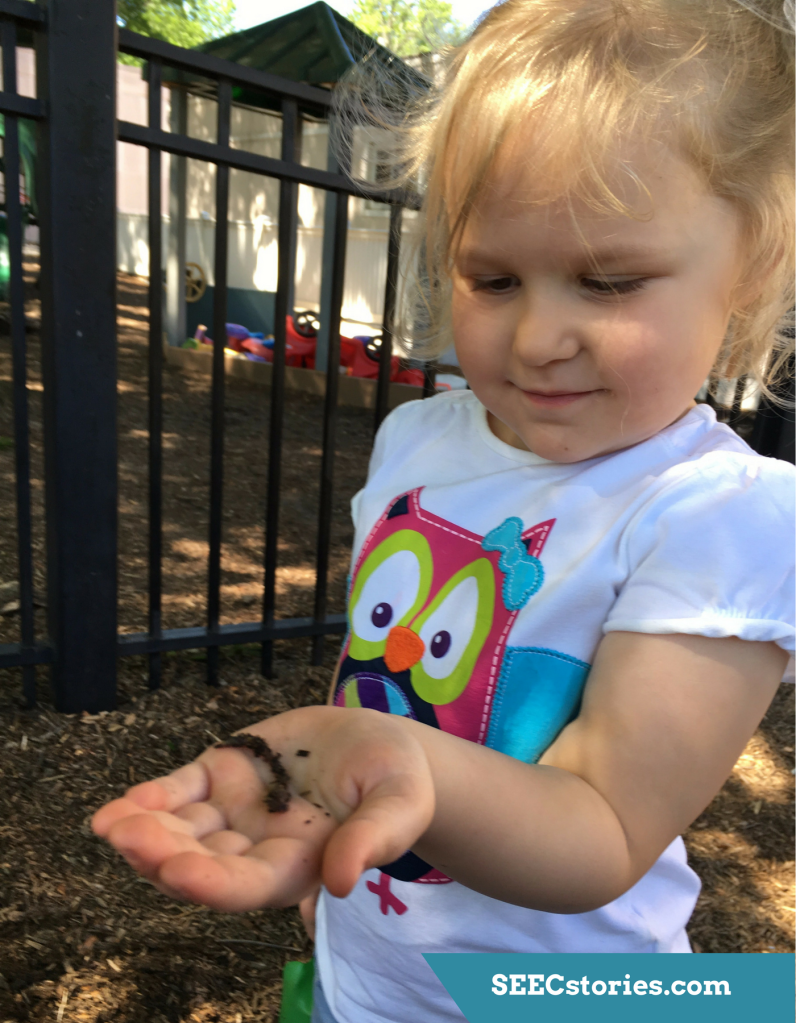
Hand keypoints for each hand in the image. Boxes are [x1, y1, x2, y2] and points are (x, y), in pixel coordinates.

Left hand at [91, 706, 434, 912]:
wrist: (378, 741)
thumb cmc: (397, 778)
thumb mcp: (399, 803)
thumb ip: (374, 837)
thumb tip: (343, 882)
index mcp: (300, 864)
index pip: (250, 884)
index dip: (213, 883)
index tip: (178, 872)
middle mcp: (258, 846)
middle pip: (203, 861)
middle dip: (164, 854)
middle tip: (129, 837)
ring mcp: (236, 811)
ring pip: (183, 830)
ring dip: (146, 830)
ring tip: (111, 825)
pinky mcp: (223, 773)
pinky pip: (181, 789)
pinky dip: (151, 796)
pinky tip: (122, 806)